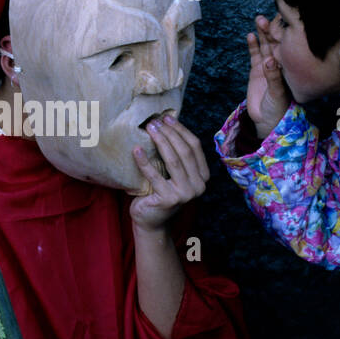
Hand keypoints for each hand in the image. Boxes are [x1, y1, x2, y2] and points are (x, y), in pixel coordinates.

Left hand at [129, 114, 209, 231]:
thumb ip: (176, 155)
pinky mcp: (169, 200)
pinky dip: (144, 162)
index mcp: (203, 176)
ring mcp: (185, 194)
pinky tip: (136, 150)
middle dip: (169, 133)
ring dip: (160, 142)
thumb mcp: (173, 174)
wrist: (150, 221)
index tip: (167, 118)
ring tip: (148, 129)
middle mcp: (199, 185)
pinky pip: (155, 176)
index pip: (195, 146)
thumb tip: (167, 123)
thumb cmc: (159, 192)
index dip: (181, 130)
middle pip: (185, 151)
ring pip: (173, 161)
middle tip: (154, 122)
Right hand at [246, 15, 291, 139]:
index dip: (286, 34)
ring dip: (262, 33)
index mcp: (290, 66)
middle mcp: (280, 63)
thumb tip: (268, 61)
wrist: (266, 119)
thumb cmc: (278, 107)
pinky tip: (250, 36)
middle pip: (276, 43)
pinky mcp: (256, 70)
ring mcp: (268, 65)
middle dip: (272, 30)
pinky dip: (253, 45)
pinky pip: (255, 54)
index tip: (285, 20)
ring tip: (259, 21)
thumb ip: (273, 77)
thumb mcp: (277, 93)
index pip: (288, 47)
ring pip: (265, 45)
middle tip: (267, 18)